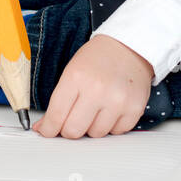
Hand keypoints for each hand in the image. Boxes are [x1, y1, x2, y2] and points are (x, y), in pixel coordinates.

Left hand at [33, 34, 155, 137]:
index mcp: (76, 77)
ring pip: (95, 134)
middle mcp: (97, 90)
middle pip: (74, 131)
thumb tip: (45, 127)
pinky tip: (110, 110)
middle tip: (72, 120)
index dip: (49, 128)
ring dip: (92, 126)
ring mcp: (118, 101)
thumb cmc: (97, 58)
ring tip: (95, 108)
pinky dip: (111, 126)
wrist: (128, 46)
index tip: (47, 131)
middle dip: (69, 129)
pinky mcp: (134, 109)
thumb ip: (58, 101)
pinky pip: (116, 132)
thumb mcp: (71, 71)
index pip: (56, 115)